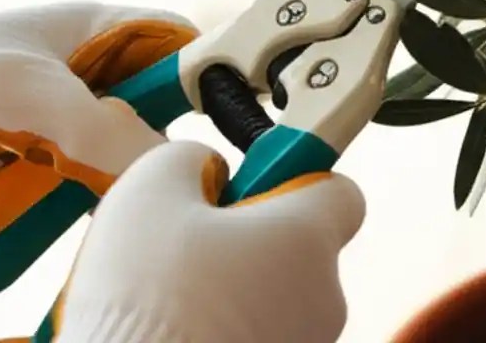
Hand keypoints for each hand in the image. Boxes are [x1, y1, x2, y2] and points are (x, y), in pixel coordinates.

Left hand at [0, 1, 196, 244]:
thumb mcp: (32, 98)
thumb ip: (111, 132)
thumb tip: (173, 167)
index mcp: (95, 32)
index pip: (180, 47)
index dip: (202, 82)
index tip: (209, 131)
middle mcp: (78, 76)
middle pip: (140, 128)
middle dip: (99, 166)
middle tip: (73, 176)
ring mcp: (45, 121)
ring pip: (87, 175)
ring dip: (37, 196)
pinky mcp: (14, 162)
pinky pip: (39, 201)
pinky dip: (2, 210)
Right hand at [49, 141, 364, 342]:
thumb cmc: (145, 304)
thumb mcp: (147, 194)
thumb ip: (189, 160)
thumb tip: (202, 170)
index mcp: (307, 238)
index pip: (340, 192)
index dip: (292, 179)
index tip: (249, 182)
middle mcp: (324, 297)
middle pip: (297, 247)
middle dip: (245, 239)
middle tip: (183, 245)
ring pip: (273, 298)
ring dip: (230, 289)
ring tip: (166, 301)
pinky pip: (258, 337)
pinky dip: (223, 330)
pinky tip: (173, 336)